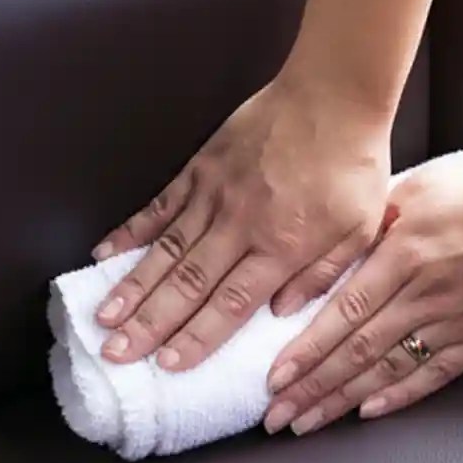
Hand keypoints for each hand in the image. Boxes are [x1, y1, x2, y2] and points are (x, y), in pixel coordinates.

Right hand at [91, 75, 392, 370]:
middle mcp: (241, 225)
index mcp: (282, 247)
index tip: (167, 366)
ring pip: (166, 250)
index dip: (196, 337)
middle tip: (116, 354)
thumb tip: (279, 315)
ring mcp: (215, 194)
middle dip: (149, 324)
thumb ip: (321, 277)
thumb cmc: (353, 167)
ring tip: (103, 317)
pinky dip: (130, 230)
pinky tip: (104, 253)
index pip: (231, 304)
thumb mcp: (359, 231)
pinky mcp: (202, 167)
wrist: (334, 97)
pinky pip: (160, 205)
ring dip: (133, 287)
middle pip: (188, 284)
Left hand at [261, 153, 462, 435]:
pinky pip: (432, 375)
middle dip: (311, 388)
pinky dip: (398, 395)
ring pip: (387, 369)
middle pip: (357, 351)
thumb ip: (372, 218)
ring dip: (342, 400)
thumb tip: (330, 241)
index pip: (344, 313)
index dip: (306, 350)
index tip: (275, 377)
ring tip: (308, 422)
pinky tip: (367, 412)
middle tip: (275, 415)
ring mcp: (450, 322)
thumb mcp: (417, 189)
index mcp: (402, 256)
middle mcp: (422, 295)